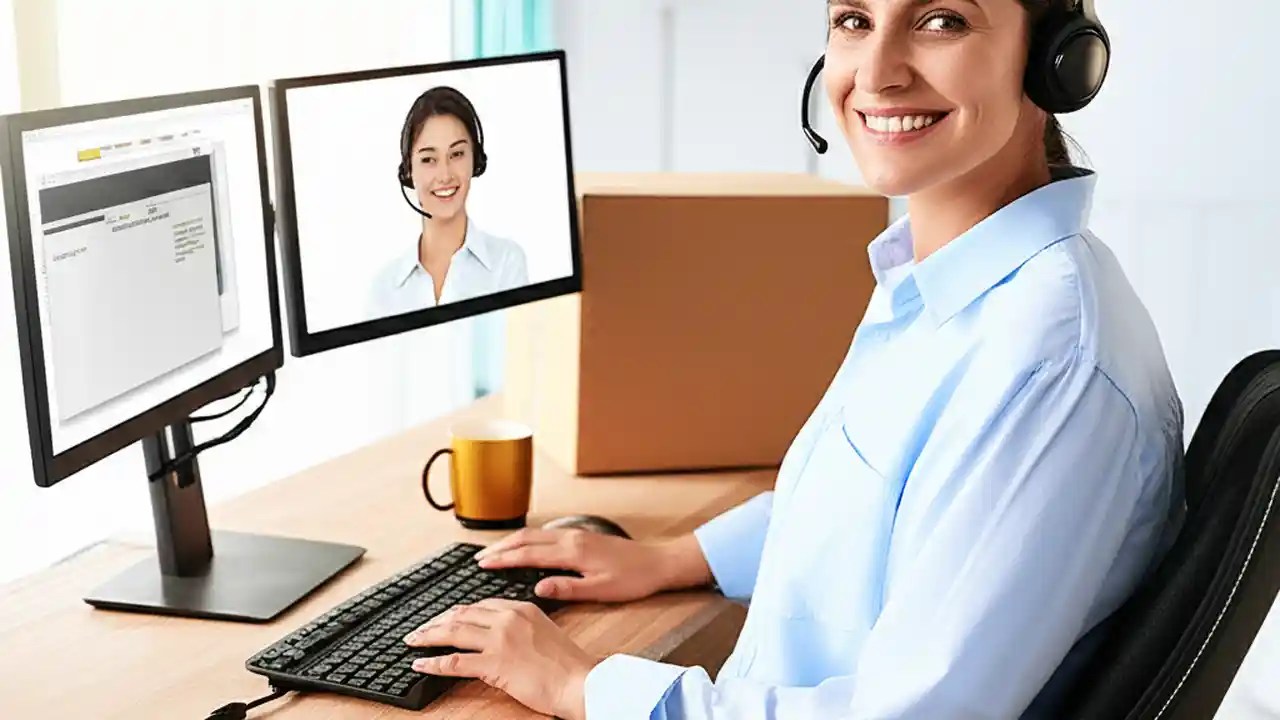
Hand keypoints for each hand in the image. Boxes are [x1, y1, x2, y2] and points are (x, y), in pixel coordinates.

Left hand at [405, 599, 595, 719]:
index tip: (444, 618)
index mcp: (521, 608)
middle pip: (462, 614)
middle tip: (421, 629)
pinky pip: (456, 662)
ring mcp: (500, 640)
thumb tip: (502, 635)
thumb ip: (522, 627)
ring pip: (453, 632)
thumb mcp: (545, 632)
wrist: (579, 681)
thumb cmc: (568, 664)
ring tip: (413, 641)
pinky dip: (435, 663)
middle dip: (437, 621)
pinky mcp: (495, 664)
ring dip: (429, 636)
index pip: (480, 605)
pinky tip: (422, 665)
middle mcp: (508, 619)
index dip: (457, 612)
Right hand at [475, 528, 711, 602]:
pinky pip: (546, 534)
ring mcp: (576, 535)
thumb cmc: (633, 579)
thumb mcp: (600, 590)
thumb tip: (538, 588)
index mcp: (572, 552)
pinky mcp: (582, 537)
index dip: (503, 559)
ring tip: (494, 553)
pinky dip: (528, 540)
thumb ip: (568, 588)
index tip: (482, 565)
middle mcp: (571, 538)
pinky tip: (524, 548)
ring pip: (535, 533)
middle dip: (500, 547)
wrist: (658, 563)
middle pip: (526, 538)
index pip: (528, 553)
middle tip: (479, 558)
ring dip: (512, 541)